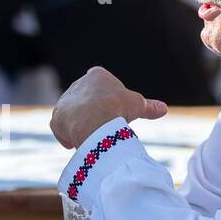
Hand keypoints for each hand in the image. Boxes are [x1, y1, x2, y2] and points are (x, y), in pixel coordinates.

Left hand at [50, 66, 167, 148]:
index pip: (102, 89)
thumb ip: (149, 106)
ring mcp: (65, 102)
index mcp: (96, 76)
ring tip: (89, 137)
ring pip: (73, 115)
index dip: (110, 103)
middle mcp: (77, 85)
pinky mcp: (57, 117)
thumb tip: (163, 109)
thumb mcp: (137, 104)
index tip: (115, 115)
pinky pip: (60, 127)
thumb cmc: (118, 108)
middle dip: (93, 114)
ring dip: (80, 125)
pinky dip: (66, 136)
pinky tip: (73, 144)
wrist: (96, 121)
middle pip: (87, 102)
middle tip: (103, 128)